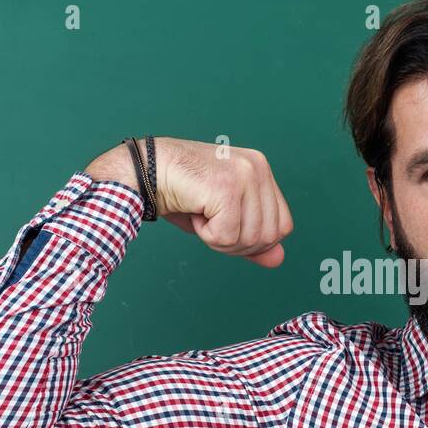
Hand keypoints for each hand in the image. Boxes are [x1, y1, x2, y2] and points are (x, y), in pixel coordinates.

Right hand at [87, 138, 293, 267]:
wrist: (144, 171)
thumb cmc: (181, 193)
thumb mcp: (224, 219)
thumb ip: (252, 238)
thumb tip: (278, 259)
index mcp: (261, 170)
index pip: (282, 226)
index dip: (255, 241)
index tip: (227, 229)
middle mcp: (258, 168)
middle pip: (269, 236)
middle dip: (237, 244)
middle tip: (210, 223)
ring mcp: (245, 175)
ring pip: (250, 239)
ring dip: (219, 239)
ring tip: (201, 214)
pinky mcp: (227, 187)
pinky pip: (228, 236)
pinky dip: (207, 235)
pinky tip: (195, 212)